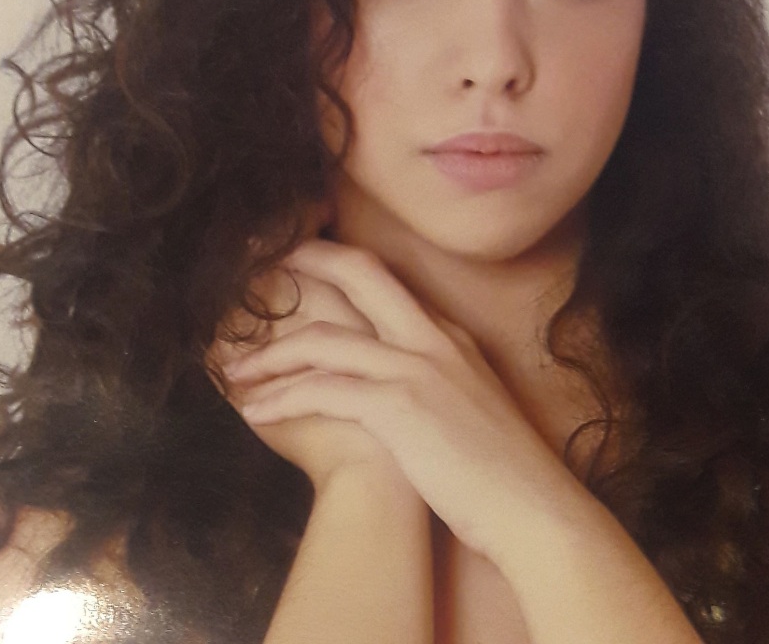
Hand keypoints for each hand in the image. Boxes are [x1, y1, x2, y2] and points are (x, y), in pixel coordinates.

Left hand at [222, 239, 583, 559]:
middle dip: (307, 261)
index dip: (339, 266)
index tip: (303, 266)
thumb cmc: (499, 470)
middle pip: (359, 273)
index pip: (385, 280)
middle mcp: (432, 337)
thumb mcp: (469, 402)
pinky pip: (323, 391)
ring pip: (324, 339)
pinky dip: (282, 399)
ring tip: (235, 372)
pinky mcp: (399, 407)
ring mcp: (416, 368)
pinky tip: (255, 412)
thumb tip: (396, 385)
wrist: (532, 508)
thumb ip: (436, 378)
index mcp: (448, 334)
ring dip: (271, 355)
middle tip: (262, 269)